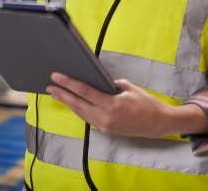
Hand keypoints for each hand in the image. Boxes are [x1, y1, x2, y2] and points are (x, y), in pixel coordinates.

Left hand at [46, 72, 174, 137]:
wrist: (158, 123)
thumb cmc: (147, 103)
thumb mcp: (129, 87)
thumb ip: (112, 85)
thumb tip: (98, 83)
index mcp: (111, 105)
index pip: (84, 91)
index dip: (68, 83)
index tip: (56, 77)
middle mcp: (105, 117)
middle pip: (77, 104)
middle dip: (62, 94)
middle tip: (49, 86)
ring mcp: (105, 126)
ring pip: (80, 113)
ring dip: (68, 103)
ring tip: (56, 94)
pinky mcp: (107, 130)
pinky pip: (88, 118)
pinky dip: (79, 110)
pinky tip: (72, 104)